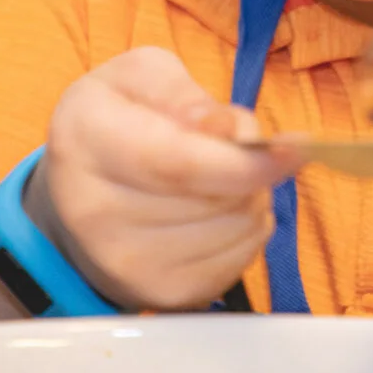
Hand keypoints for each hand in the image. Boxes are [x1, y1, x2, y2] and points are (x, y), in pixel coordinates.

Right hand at [34, 47, 300, 310]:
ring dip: (250, 197)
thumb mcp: (141, 76)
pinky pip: (238, 261)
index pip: (179, 164)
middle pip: (218, 198)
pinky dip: (244, 231)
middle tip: (231, 148)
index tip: (296, 148)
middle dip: (251, 168)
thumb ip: (185, 93)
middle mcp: (94, 210)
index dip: (246, 161)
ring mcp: (125, 263)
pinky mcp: (158, 296)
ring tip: (218, 178)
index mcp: (87, 138)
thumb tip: (224, 130)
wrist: (76, 193)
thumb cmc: (118, 121)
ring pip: (236, 229)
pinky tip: (215, 211)